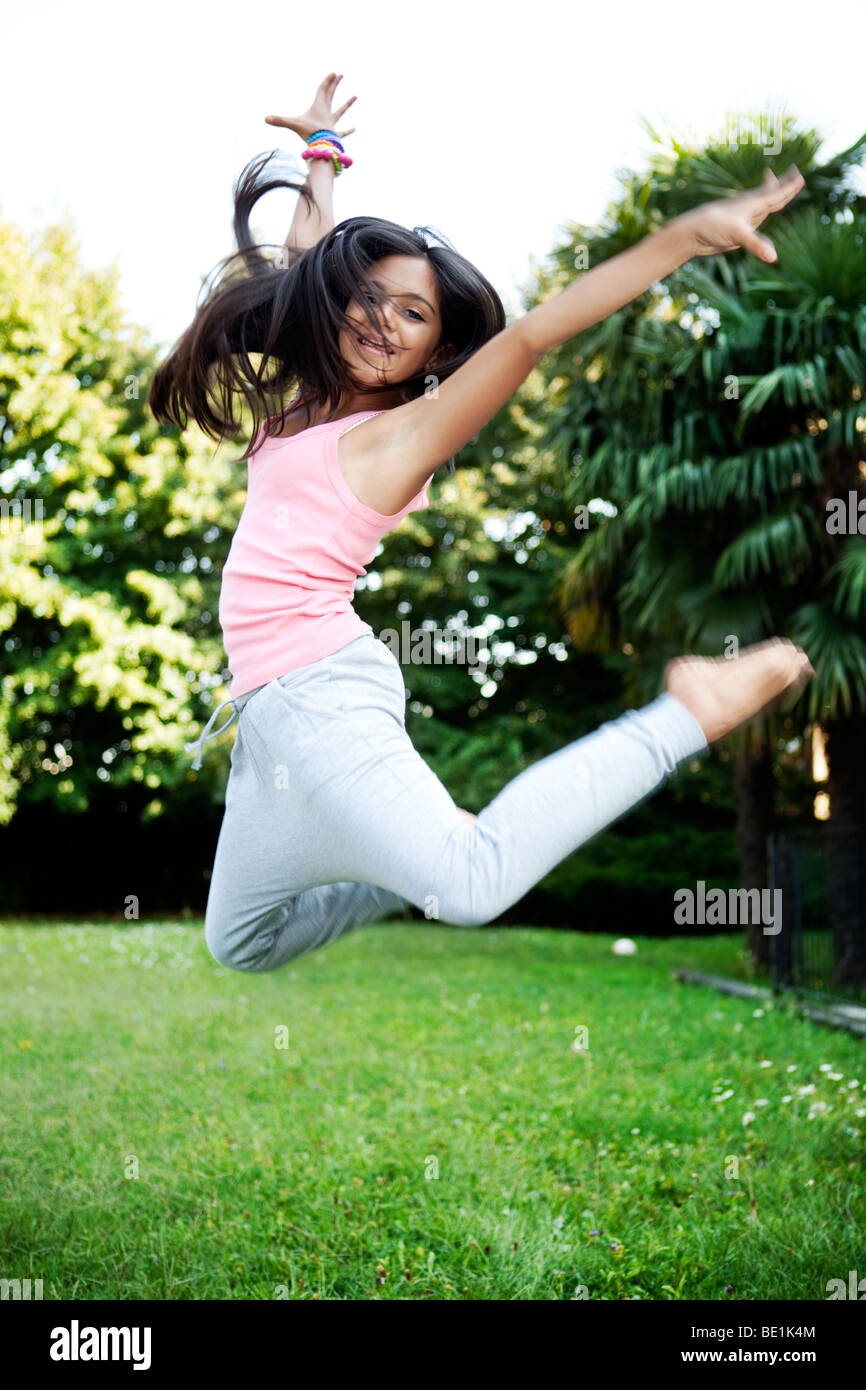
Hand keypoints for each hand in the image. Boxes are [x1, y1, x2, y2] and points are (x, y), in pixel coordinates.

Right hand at [265, 71, 356, 143]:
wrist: (322, 146)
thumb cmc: (309, 133)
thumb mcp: (293, 124)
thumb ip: (280, 121)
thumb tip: (265, 118)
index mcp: (318, 106)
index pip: (323, 90)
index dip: (327, 81)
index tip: (333, 73)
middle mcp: (327, 113)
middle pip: (331, 95)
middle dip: (334, 85)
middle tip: (340, 75)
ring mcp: (332, 124)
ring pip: (341, 111)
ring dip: (347, 103)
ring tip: (356, 96)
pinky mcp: (334, 135)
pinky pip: (342, 132)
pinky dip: (348, 130)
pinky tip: (354, 128)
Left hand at [676, 165, 805, 261]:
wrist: (693, 233)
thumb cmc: (713, 228)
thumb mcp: (738, 236)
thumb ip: (757, 245)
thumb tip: (773, 258)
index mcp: (753, 204)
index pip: (776, 194)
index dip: (789, 187)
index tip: (801, 176)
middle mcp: (751, 207)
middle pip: (772, 193)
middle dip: (784, 183)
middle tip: (795, 170)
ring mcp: (744, 216)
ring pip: (763, 202)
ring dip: (772, 191)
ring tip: (776, 181)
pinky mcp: (738, 226)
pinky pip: (756, 215)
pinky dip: (761, 208)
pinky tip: (761, 210)